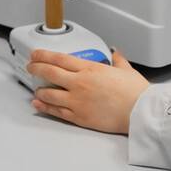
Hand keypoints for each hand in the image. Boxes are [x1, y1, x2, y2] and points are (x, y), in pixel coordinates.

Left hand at [28, 48, 149, 134]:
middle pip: (49, 72)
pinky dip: (45, 106)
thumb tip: (116, 53)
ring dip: (39, 89)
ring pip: (49, 93)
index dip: (44, 55)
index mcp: (90, 69)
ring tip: (36, 88)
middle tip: (30, 67)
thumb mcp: (126, 70)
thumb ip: (118, 60)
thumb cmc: (135, 93)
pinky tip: (38, 103)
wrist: (139, 112)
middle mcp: (80, 83)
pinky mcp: (78, 117)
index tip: (36, 54)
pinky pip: (56, 110)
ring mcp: (77, 101)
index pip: (60, 59)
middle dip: (36, 68)